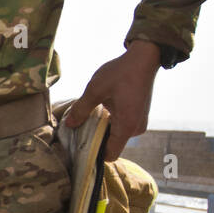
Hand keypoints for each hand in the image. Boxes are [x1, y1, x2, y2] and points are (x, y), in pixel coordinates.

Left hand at [63, 41, 160, 160]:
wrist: (144, 58)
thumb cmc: (121, 72)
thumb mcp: (95, 90)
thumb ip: (81, 109)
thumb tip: (69, 125)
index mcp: (126, 126)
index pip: (110, 154)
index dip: (94, 154)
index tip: (80, 146)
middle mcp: (136, 129)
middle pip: (112, 145)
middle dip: (97, 137)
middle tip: (81, 125)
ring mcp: (139, 123)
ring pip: (116, 134)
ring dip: (104, 127)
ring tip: (91, 114)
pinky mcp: (139, 116)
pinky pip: (122, 126)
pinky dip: (111, 121)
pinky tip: (103, 108)